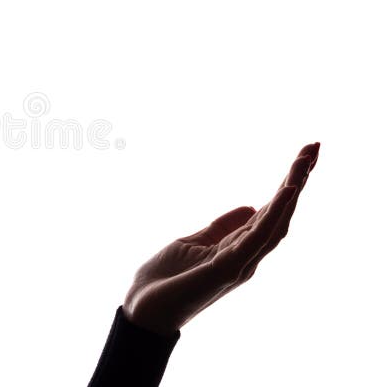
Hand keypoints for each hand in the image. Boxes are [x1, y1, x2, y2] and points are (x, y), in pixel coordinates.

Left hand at [122, 142, 319, 335]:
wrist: (143, 310)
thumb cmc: (166, 280)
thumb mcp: (194, 242)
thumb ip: (223, 226)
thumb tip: (250, 206)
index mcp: (239, 248)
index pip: (270, 212)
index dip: (287, 184)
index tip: (303, 156)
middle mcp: (247, 256)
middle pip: (281, 214)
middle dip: (298, 179)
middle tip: (315, 147)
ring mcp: (240, 263)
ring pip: (276, 221)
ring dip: (292, 188)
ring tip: (306, 159)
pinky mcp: (227, 268)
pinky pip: (258, 237)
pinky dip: (275, 213)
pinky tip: (288, 191)